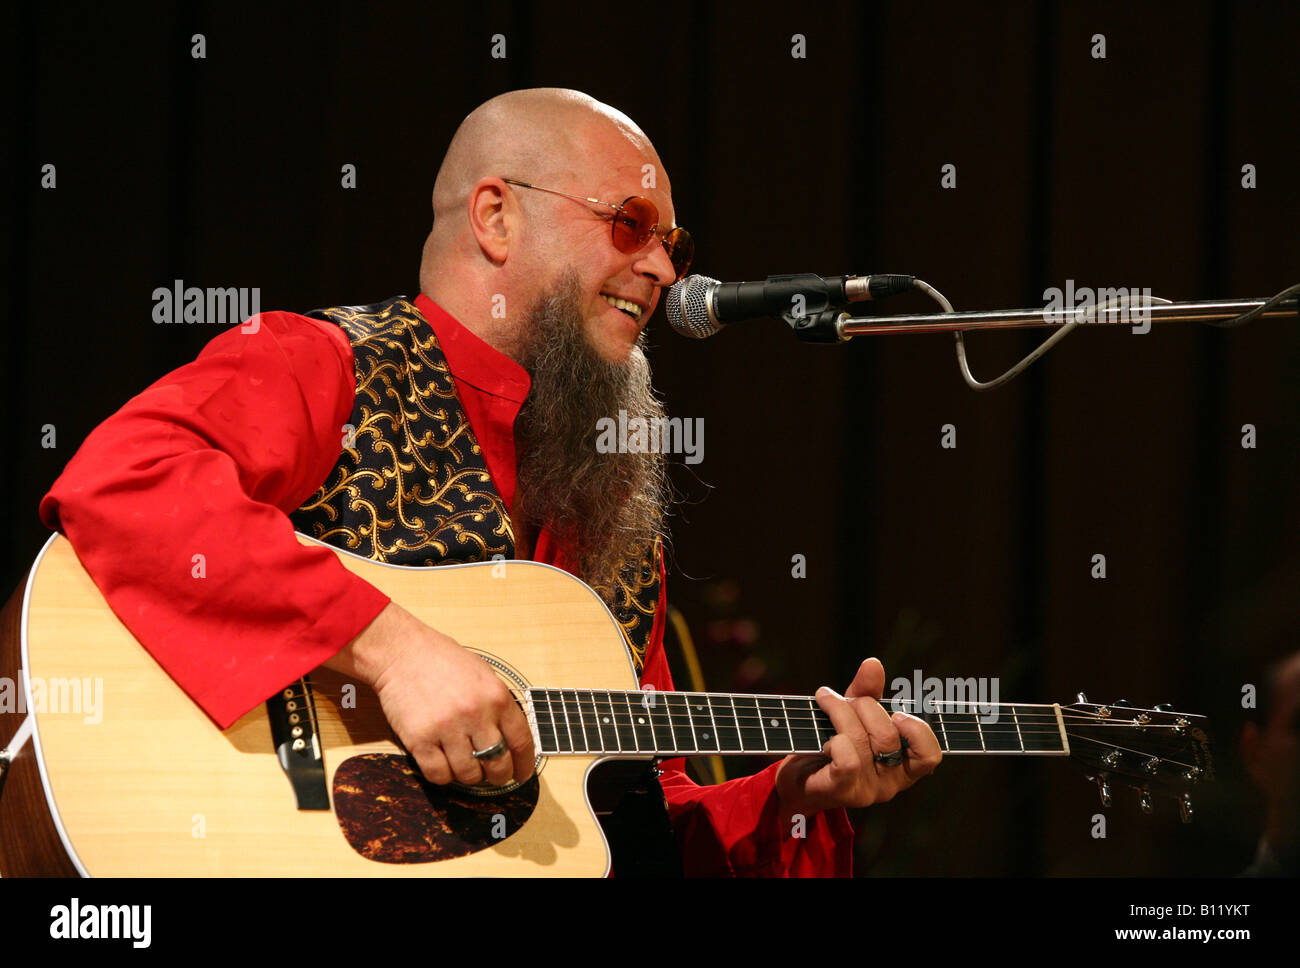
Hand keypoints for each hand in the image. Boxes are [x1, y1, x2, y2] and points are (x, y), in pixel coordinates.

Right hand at [325, 601, 534, 786]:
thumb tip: (510, 738)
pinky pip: (438, 775)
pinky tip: (443, 765)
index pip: (521, 741)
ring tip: (464, 766)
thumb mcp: (482, 674)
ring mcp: (447, 728)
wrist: (401, 652)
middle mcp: (475, 714)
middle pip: (498, 764)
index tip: (521, 774)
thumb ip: (497, 705)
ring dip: (469, 776)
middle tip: (493, 776)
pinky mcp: (419, 740)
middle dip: (499, 776)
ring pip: (468, 774)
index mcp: (496, 696)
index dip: (524, 764)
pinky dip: (443, 776)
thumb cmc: (441, 660)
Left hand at [775, 657, 940, 816]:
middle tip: (844, 699)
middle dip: (864, 706)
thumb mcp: (852, 716)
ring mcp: (867, 791)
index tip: (896, 713)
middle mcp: (890, 783)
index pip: (930, 755)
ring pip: (862, 741)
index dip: (917, 729)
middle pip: (889, 735)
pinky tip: (824, 737)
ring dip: (840, 711)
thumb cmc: (831, 745)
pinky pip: (847, 759)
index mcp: (903, 767)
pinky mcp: (842, 791)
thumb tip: (873, 664)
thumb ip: (867, 692)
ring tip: (825, 700)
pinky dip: (834, 739)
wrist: (796, 780)